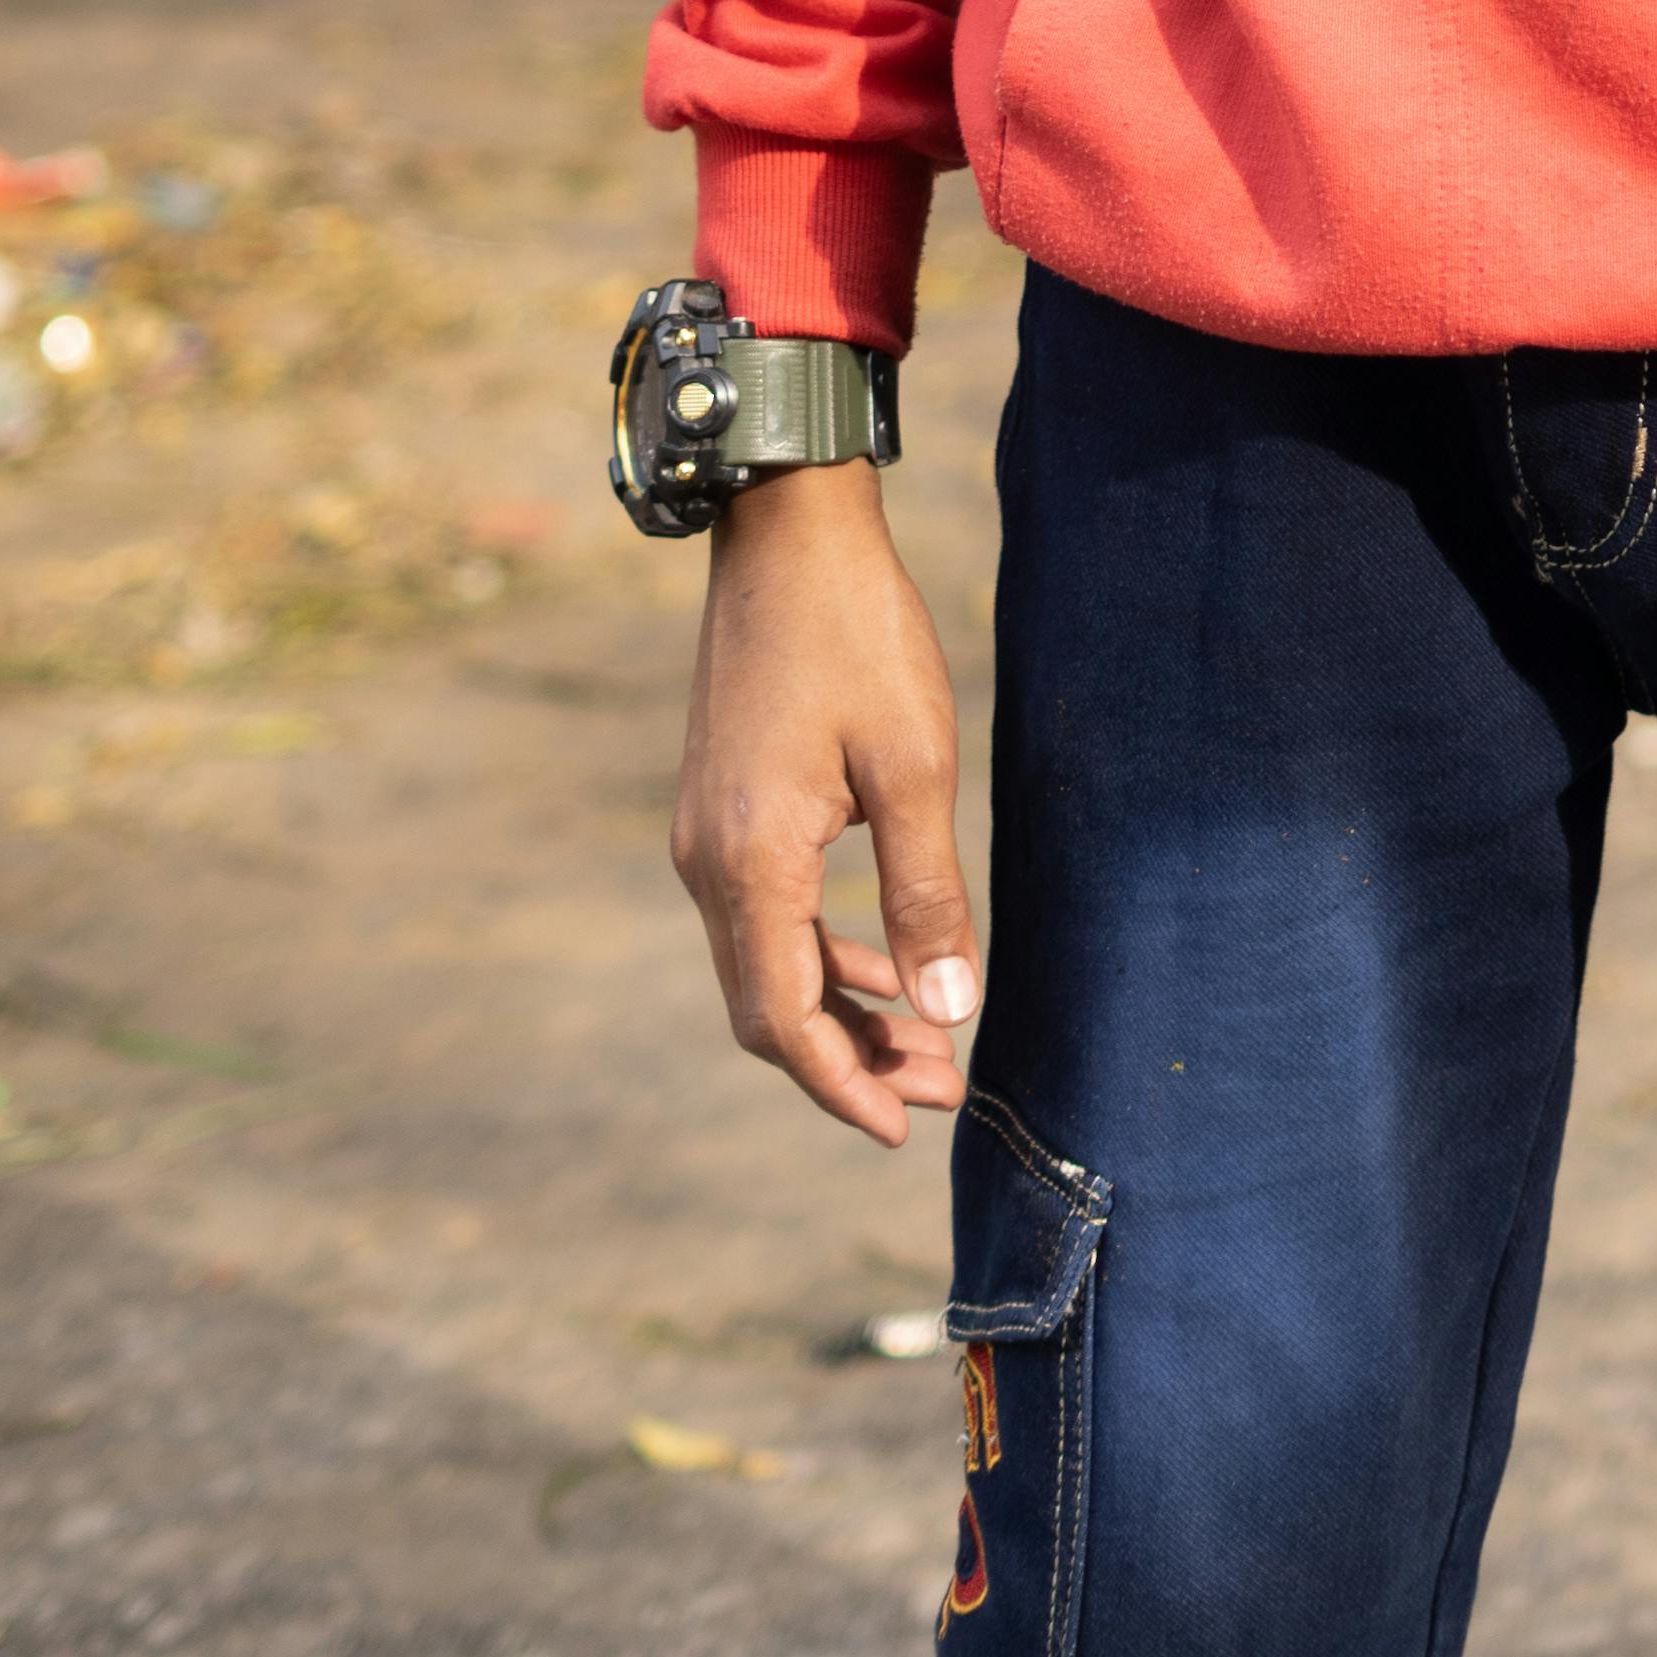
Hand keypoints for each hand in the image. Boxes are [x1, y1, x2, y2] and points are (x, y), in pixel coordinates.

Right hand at [669, 460, 980, 1147]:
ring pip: (765, 964)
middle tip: (939, 1086)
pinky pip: (764, 914)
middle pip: (768, 1006)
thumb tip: (951, 1008)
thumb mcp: (913, 763)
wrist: (786, 532)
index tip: (906, 1124)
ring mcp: (705, 836)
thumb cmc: (858, 636)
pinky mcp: (721, 809)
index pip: (782, 1019)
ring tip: (927, 1040)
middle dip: (851, 1059)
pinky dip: (821, 952)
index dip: (842, 1085)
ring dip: (841, 1009)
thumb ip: (926, 894)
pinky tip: (884, 961)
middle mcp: (707, 862)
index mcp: (748, 861)